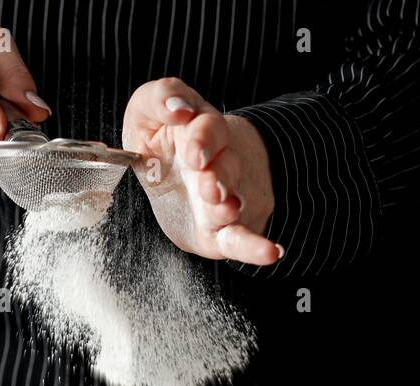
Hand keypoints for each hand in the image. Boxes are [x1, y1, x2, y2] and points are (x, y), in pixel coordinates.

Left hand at [122, 78, 280, 266]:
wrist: (180, 179)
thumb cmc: (163, 145)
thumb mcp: (146, 113)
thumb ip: (158, 99)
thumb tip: (178, 108)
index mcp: (200, 134)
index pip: (206, 128)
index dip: (201, 137)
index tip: (192, 149)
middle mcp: (218, 165)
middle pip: (226, 165)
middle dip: (219, 173)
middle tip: (207, 183)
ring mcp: (223, 200)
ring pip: (232, 201)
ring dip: (228, 206)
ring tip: (225, 208)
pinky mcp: (221, 232)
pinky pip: (241, 240)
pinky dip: (256, 247)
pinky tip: (272, 252)